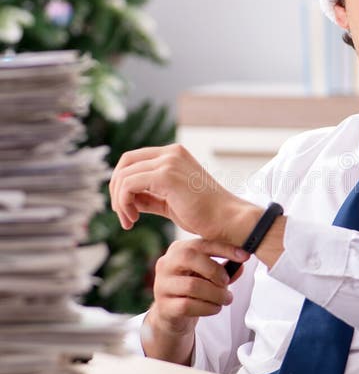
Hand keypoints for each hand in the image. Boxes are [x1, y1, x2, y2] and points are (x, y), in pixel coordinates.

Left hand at [109, 144, 246, 237]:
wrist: (227, 220)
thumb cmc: (205, 216)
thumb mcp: (171, 203)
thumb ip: (149, 196)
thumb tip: (125, 199)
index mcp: (174, 155)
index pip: (134, 160)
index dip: (123, 183)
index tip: (127, 209)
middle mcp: (171, 153)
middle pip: (125, 163)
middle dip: (116, 190)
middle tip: (123, 215)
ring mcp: (169, 161)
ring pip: (123, 175)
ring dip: (119, 201)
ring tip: (129, 221)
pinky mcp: (166, 175)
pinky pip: (128, 185)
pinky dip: (123, 203)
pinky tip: (133, 219)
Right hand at [151, 237, 248, 329]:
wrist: (172, 314)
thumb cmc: (192, 288)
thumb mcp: (208, 275)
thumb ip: (224, 269)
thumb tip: (240, 265)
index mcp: (178, 250)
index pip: (201, 243)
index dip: (224, 248)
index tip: (244, 256)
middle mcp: (166, 264)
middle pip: (189, 257)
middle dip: (214, 269)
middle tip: (226, 282)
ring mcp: (162, 285)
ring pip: (192, 285)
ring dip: (216, 294)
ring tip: (226, 299)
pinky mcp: (164, 306)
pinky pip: (188, 305)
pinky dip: (208, 308)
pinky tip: (215, 308)